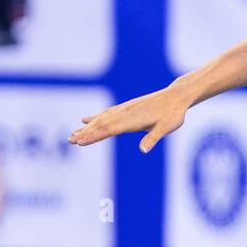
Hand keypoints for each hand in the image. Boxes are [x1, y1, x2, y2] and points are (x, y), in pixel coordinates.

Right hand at [68, 84, 191, 152]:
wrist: (175, 97)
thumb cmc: (173, 114)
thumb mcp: (166, 127)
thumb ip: (153, 138)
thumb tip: (143, 150)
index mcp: (132, 119)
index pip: (109, 129)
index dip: (94, 136)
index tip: (80, 142)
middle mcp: (125, 113)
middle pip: (101, 124)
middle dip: (85, 133)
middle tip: (70, 141)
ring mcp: (124, 109)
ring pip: (101, 119)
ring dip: (86, 127)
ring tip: (72, 134)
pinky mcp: (126, 107)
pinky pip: (107, 113)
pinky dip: (95, 117)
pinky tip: (85, 119)